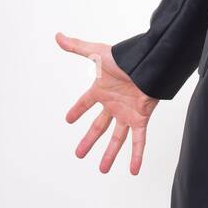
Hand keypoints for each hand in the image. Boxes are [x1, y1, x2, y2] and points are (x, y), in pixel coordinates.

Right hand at [56, 32, 158, 174]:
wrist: (149, 64)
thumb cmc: (124, 58)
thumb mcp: (97, 53)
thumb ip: (77, 47)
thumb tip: (58, 36)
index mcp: (102, 90)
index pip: (85, 103)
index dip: (77, 111)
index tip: (68, 119)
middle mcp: (113, 104)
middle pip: (98, 127)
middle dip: (89, 140)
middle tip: (78, 154)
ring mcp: (127, 113)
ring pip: (117, 138)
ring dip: (110, 154)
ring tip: (102, 170)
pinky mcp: (140, 119)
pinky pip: (138, 141)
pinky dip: (137, 156)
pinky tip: (134, 171)